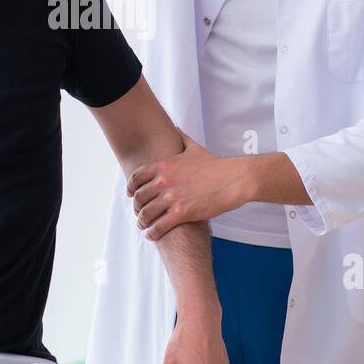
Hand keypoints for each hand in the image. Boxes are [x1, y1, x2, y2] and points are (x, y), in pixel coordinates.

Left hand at [127, 130, 244, 238]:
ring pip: (145, 214)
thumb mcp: (194, 148)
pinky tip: (153, 235)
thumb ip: (182, 138)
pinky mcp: (181, 213)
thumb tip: (175, 128)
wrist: (233, 179)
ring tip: (144, 226)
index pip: (136, 178)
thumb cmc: (215, 165)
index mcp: (164, 166)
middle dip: (136, 207)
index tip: (131, 195)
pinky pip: (158, 226)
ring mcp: (172, 197)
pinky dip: (152, 233)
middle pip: (139, 197)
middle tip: (139, 213)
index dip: (131, 188)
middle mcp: (164, 181)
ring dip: (142, 222)